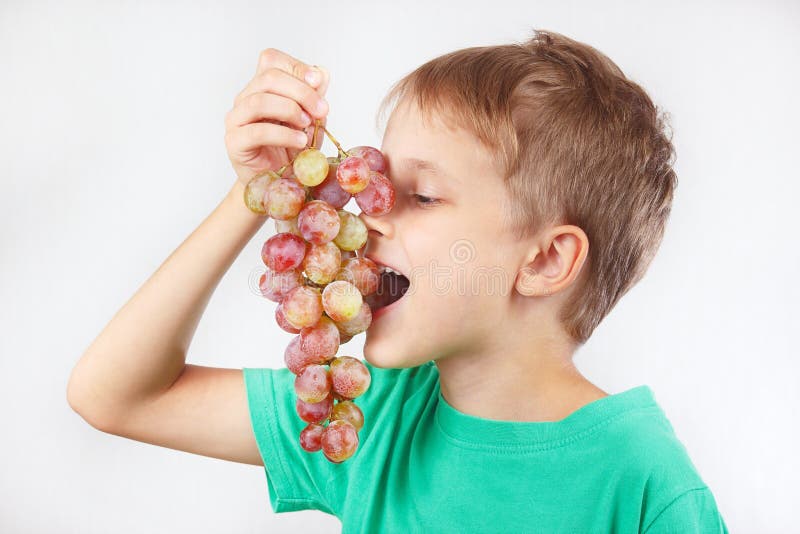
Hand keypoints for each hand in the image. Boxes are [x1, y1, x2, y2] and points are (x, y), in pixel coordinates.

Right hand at [224, 48, 329, 187]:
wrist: (278, 183)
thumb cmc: (291, 149)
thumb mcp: (311, 120)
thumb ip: (314, 97)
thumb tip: (323, 73)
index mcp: (261, 87)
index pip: (271, 60)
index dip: (295, 66)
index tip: (319, 82)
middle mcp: (245, 98)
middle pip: (268, 77)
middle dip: (301, 92)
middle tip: (321, 110)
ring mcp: (236, 119)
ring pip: (260, 101)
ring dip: (291, 110)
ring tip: (308, 126)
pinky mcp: (234, 142)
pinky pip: (257, 131)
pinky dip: (283, 134)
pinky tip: (300, 141)